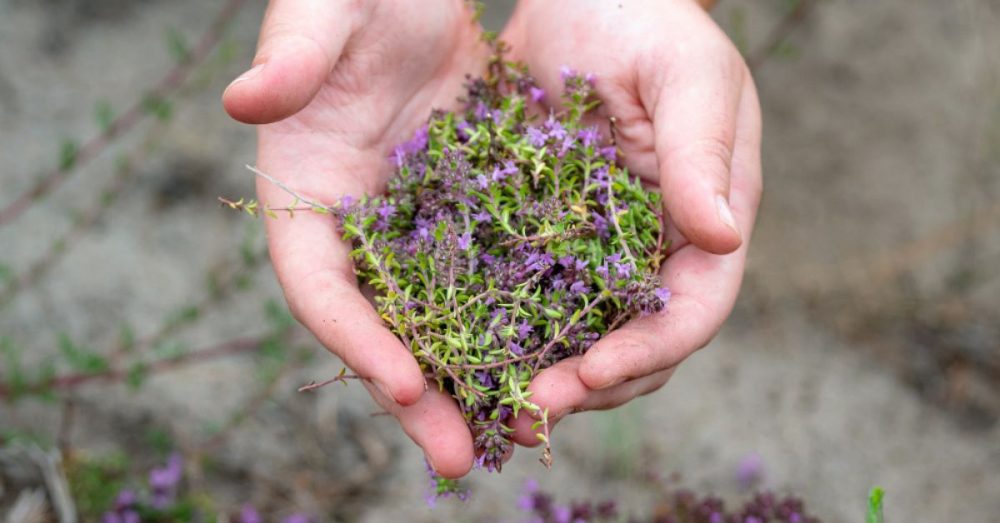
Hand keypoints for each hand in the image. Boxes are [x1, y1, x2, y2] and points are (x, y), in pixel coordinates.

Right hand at [222, 0, 487, 477]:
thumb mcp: (322, 12)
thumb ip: (290, 56)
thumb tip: (245, 101)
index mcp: (303, 193)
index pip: (315, 282)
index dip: (352, 337)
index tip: (401, 381)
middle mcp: (354, 227)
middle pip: (378, 327)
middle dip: (416, 397)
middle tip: (462, 458)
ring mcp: (410, 228)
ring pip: (439, 318)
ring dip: (473, 379)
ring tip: (521, 431)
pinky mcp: (464, 216)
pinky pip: (489, 281)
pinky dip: (514, 324)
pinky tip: (558, 361)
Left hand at [500, 0, 761, 442]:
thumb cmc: (647, 19)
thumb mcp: (686, 75)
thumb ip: (702, 154)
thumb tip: (725, 237)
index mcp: (706, 221)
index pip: (691, 311)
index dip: (647, 352)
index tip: (589, 375)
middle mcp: (655, 249)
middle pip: (636, 344)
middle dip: (588, 385)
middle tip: (528, 411)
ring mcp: (597, 248)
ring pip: (578, 333)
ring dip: (541, 374)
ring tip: (491, 404)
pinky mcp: (542, 234)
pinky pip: (524, 295)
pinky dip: (501, 330)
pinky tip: (459, 350)